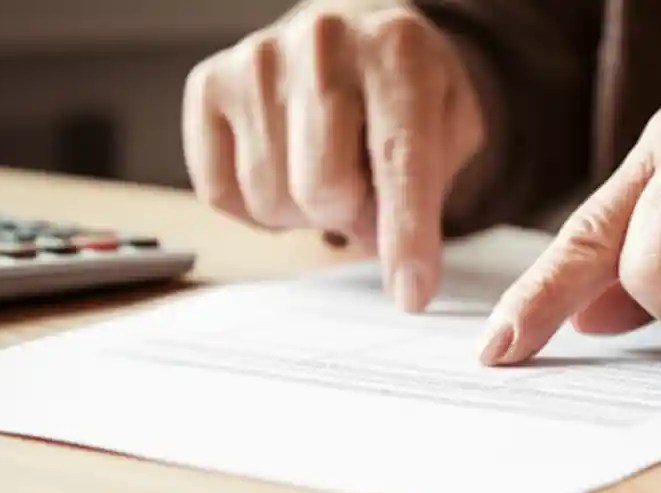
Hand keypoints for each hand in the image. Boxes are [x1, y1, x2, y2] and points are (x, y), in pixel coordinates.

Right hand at [182, 0, 484, 311]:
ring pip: (271, 201)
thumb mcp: (451, 125)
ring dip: (306, 213)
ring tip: (326, 169)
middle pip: (323, 190)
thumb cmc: (403, 88)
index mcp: (397, 50)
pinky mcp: (208, 84)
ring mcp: (256, 61)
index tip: (412, 294)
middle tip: (367, 197)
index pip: (400, 161)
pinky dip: (258, 207)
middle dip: (353, 218)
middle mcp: (322, 44)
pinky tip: (284, 167)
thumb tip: (391, 260)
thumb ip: (430, 187)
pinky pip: (221, 194)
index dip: (407, 236)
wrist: (351, 30)